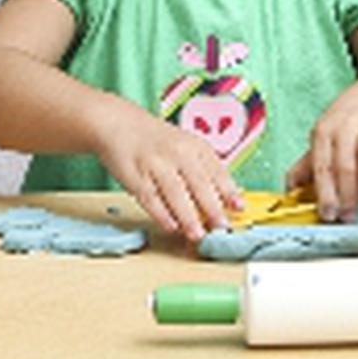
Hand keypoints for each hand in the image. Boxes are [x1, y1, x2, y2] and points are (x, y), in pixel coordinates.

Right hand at [98, 112, 239, 242]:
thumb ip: (205, 170)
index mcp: (195, 146)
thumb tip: (229, 199)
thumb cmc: (157, 141)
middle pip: (198, 183)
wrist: (118, 124)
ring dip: (188, 217)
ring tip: (198, 235)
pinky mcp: (136, 177)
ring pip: (175, 193)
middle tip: (222, 227)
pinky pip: (151, 199)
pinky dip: (162, 215)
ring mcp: (156, 165)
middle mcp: (177, 153)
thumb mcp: (187, 146)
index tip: (239, 208)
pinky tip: (172, 227)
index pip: (217, 171)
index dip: (229, 191)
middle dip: (212, 207)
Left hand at [289, 84, 357, 221]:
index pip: (321, 166)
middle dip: (346, 193)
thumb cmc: (342, 129)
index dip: (324, 193)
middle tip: (348, 214)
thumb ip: (306, 167)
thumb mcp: (321, 142)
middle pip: (344, 163)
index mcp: (323, 132)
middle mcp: (345, 126)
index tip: (328, 213)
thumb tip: (290, 190)